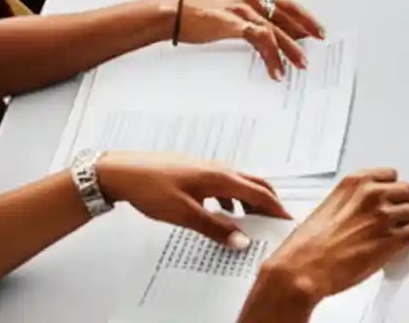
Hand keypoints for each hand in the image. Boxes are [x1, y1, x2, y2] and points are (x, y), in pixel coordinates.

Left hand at [95, 152, 291, 247]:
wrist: (123, 172)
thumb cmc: (151, 188)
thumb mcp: (185, 214)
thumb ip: (215, 228)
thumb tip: (240, 240)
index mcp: (221, 178)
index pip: (259, 193)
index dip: (275, 207)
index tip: (286, 218)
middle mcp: (218, 169)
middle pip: (254, 183)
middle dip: (268, 201)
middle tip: (274, 218)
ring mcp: (206, 168)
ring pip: (238, 183)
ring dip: (249, 200)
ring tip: (249, 219)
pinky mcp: (195, 171)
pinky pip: (223, 183)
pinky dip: (231, 197)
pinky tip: (220, 210)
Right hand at [169, 0, 325, 79]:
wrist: (172, 14)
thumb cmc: (199, 15)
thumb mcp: (233, 14)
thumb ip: (254, 21)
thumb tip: (276, 35)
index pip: (288, 4)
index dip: (306, 16)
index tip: (318, 29)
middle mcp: (251, 0)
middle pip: (288, 14)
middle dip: (306, 30)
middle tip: (319, 43)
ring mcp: (242, 11)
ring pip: (276, 31)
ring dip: (290, 50)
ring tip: (299, 65)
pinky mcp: (232, 23)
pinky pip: (260, 40)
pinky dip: (271, 56)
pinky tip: (275, 70)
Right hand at [258, 169, 408, 307]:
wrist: (302, 269)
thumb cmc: (306, 247)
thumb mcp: (325, 209)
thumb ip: (348, 205)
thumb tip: (360, 215)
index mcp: (354, 183)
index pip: (389, 175)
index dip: (394, 191)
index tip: (394, 199)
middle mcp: (371, 195)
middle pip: (407, 192)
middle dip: (406, 206)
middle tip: (403, 219)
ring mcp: (383, 216)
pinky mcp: (391, 239)